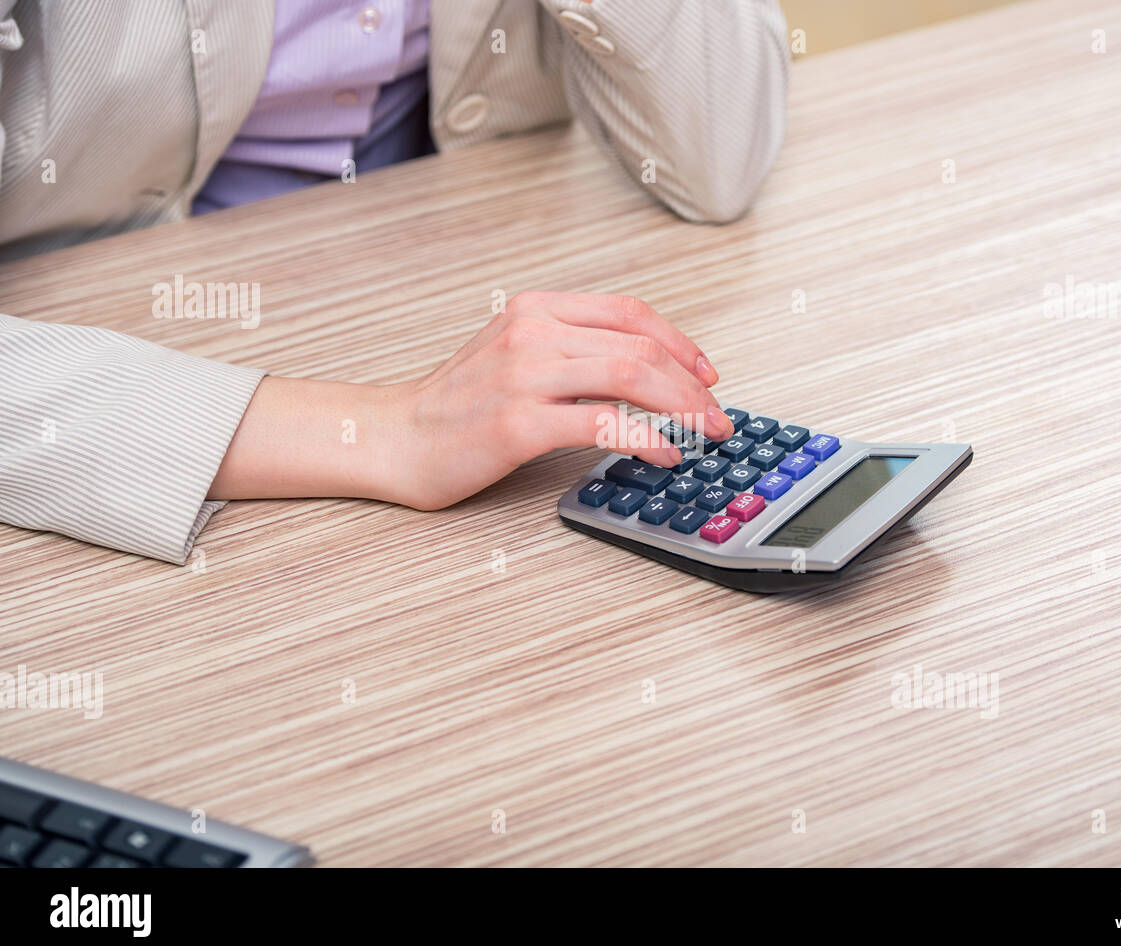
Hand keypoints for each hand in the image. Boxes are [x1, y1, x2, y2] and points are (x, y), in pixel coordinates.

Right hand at [209, 292, 733, 509]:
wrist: (397, 438)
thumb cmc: (459, 405)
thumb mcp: (516, 354)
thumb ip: (573, 350)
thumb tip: (648, 373)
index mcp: (537, 309)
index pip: (631, 313)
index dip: (681, 344)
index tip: (707, 376)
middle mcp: (533, 332)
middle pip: (640, 346)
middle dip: (693, 385)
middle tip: (719, 417)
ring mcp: (524, 374)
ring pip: (631, 376)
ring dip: (682, 409)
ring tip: (705, 435)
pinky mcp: (519, 422)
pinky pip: (603, 424)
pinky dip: (646, 440)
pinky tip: (664, 455)